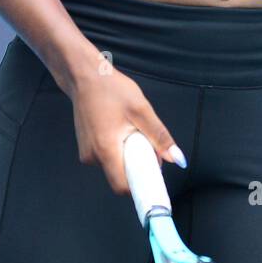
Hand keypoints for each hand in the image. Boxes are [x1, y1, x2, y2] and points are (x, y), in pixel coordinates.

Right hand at [69, 60, 185, 194]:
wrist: (84, 76)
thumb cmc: (112, 90)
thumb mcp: (141, 110)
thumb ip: (159, 136)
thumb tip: (177, 159)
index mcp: (105, 151)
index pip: (123, 187)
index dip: (141, 186)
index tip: (155, 177)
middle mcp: (92, 157)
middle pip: (120, 177)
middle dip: (138, 168)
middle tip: (148, 146)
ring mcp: (86, 153)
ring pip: (114, 167)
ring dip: (129, 158)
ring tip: (134, 133)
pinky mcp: (85, 147)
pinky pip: (107, 158)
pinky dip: (119, 151)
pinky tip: (122, 132)